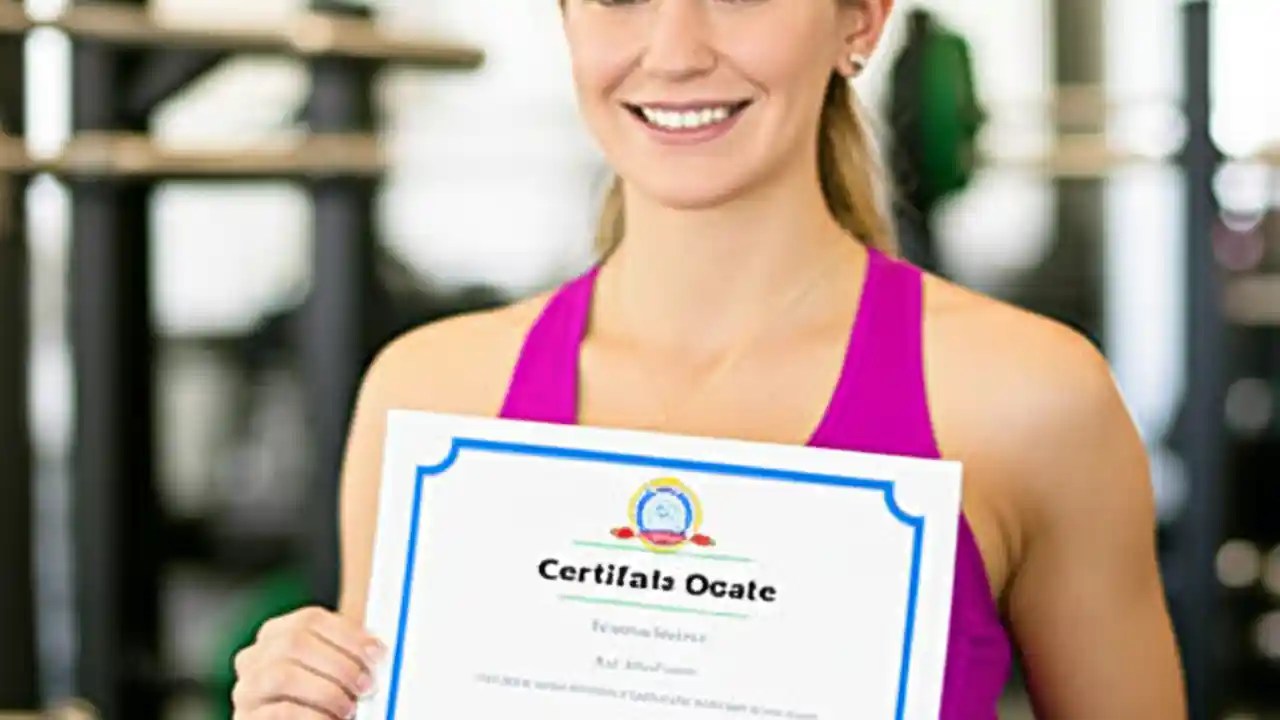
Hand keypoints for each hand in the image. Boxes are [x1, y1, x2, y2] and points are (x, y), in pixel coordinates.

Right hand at [232, 606, 386, 718]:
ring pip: (283, 675)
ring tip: (350, 707)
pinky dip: (312, 715)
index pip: (310, 619)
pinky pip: (279, 712)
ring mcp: (246, 688)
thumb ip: (347, 655)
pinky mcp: (246, 718)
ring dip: (326, 691)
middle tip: (367, 685)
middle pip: (294, 643)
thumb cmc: (321, 699)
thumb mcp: (332, 670)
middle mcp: (254, 656)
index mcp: (277, 633)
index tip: (378, 653)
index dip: (349, 634)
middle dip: (340, 664)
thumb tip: (378, 651)